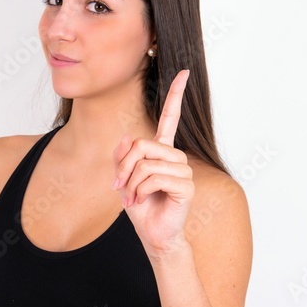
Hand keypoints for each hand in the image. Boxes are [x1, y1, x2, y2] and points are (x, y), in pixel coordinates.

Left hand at [112, 69, 194, 259]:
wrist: (153, 234)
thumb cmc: (141, 207)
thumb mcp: (123, 179)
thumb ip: (122, 157)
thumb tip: (127, 138)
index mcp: (162, 152)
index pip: (170, 118)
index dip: (176, 95)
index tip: (184, 72)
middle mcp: (175, 157)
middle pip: (141, 145)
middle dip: (124, 167)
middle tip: (120, 187)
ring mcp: (183, 170)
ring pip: (145, 163)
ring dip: (131, 184)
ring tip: (132, 199)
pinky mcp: (186, 185)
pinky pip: (153, 178)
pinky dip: (140, 192)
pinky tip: (142, 201)